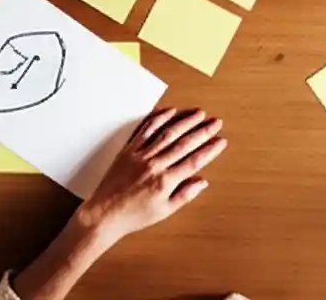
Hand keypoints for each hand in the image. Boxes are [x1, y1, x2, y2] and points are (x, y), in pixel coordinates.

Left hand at [74, 107, 227, 242]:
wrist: (104, 214)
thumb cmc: (134, 215)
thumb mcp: (164, 211)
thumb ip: (185, 195)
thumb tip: (202, 182)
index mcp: (165, 182)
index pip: (193, 162)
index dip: (209, 150)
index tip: (221, 141)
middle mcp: (154, 165)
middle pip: (183, 144)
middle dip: (202, 131)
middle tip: (216, 122)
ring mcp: (140, 155)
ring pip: (166, 133)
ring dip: (185, 121)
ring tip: (199, 113)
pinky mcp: (128, 150)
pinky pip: (144, 130)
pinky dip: (157, 119)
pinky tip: (169, 111)